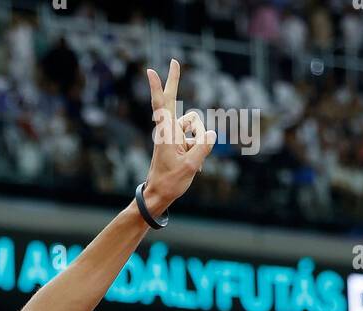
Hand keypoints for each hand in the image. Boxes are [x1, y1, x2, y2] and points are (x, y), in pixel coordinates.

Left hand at [143, 59, 215, 217]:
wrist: (158, 197)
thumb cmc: (169, 183)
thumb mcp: (190, 166)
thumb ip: (204, 147)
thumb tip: (212, 133)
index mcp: (166, 133)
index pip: (161, 105)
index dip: (158, 87)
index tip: (150, 70)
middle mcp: (169, 130)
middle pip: (177, 104)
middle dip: (174, 83)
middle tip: (174, 61)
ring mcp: (174, 136)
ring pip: (195, 126)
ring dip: (199, 141)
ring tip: (192, 161)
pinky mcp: (178, 143)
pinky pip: (196, 139)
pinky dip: (198, 149)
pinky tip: (194, 166)